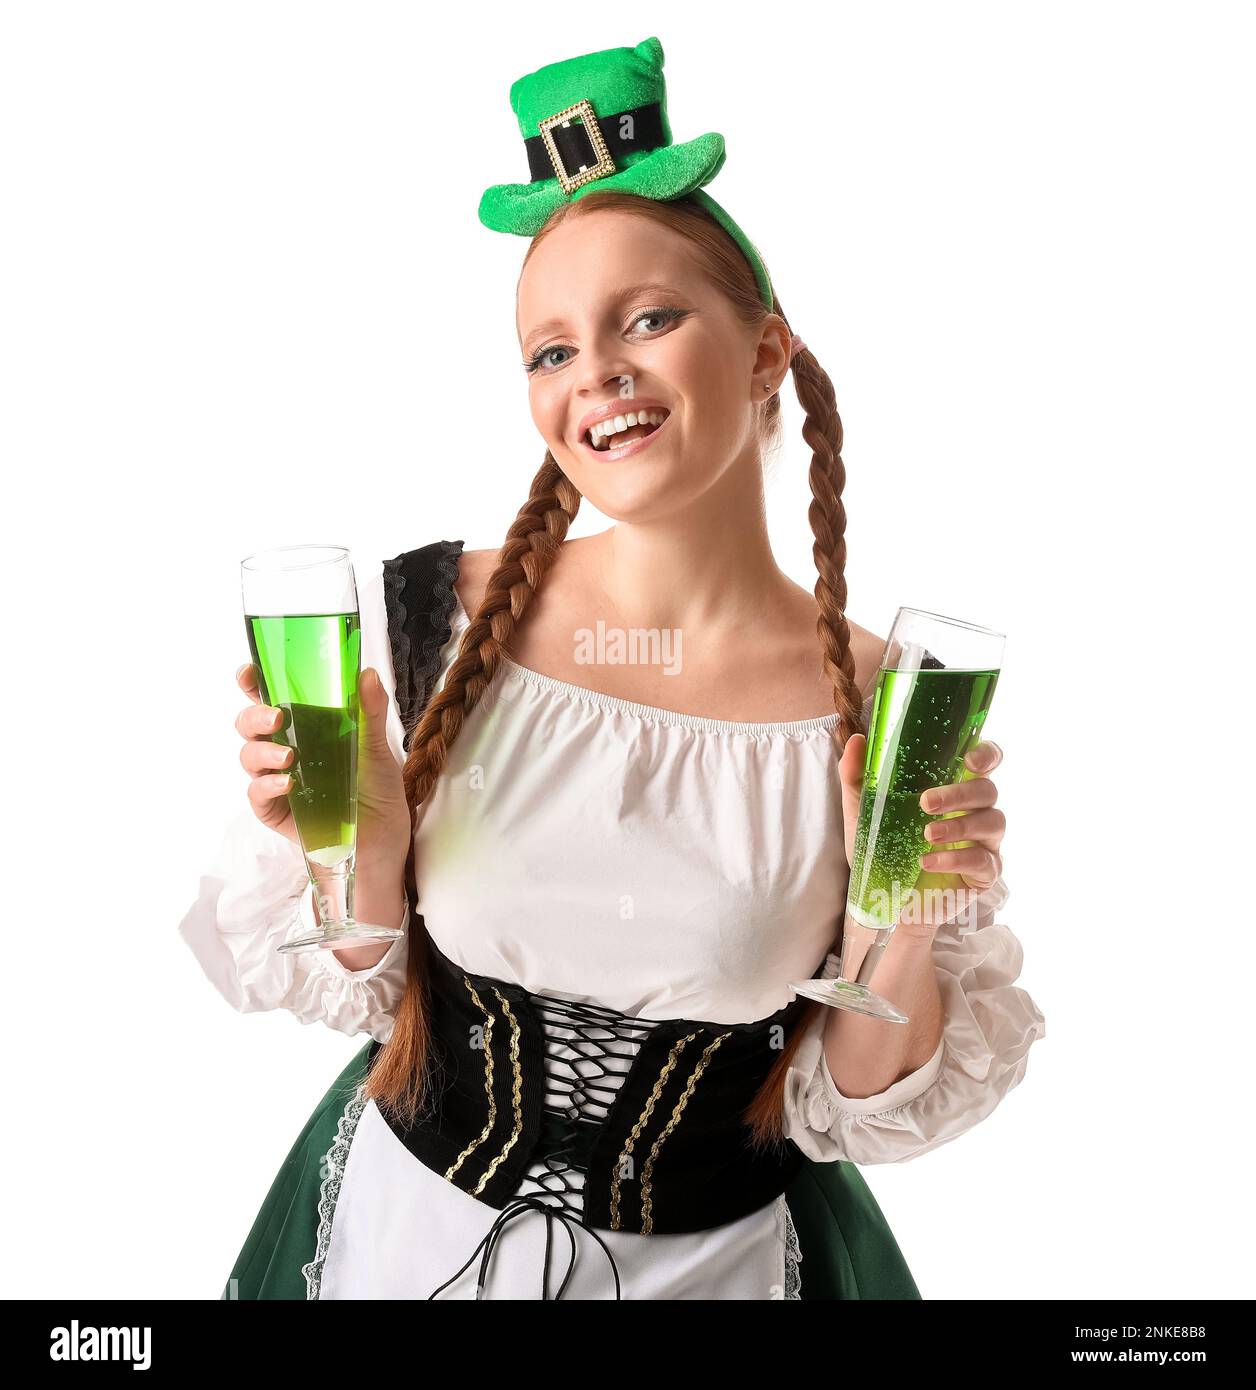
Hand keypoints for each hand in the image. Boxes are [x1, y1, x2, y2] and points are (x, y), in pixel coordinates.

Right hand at [234, 662, 412, 875]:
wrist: (383, 836)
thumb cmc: (376, 786)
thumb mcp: (377, 746)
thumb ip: (370, 711)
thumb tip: (367, 673)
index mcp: (304, 724)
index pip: (270, 697)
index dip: (253, 682)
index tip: (249, 673)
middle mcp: (284, 746)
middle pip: (250, 724)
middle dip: (254, 716)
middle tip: (277, 716)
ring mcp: (276, 778)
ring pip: (249, 756)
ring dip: (262, 751)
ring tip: (289, 756)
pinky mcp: (275, 809)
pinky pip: (257, 793)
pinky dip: (267, 785)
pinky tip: (286, 783)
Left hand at [839, 735, 1005, 939]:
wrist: (883, 899)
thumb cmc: (882, 850)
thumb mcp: (864, 813)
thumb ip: (858, 777)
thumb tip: (858, 740)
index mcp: (954, 789)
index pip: (985, 762)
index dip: (987, 754)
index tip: (969, 759)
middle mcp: (975, 811)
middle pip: (988, 790)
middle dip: (959, 793)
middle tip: (925, 802)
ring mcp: (985, 843)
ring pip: (994, 822)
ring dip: (960, 825)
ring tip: (927, 835)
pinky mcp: (984, 874)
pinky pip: (983, 861)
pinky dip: (955, 859)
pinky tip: (928, 862)